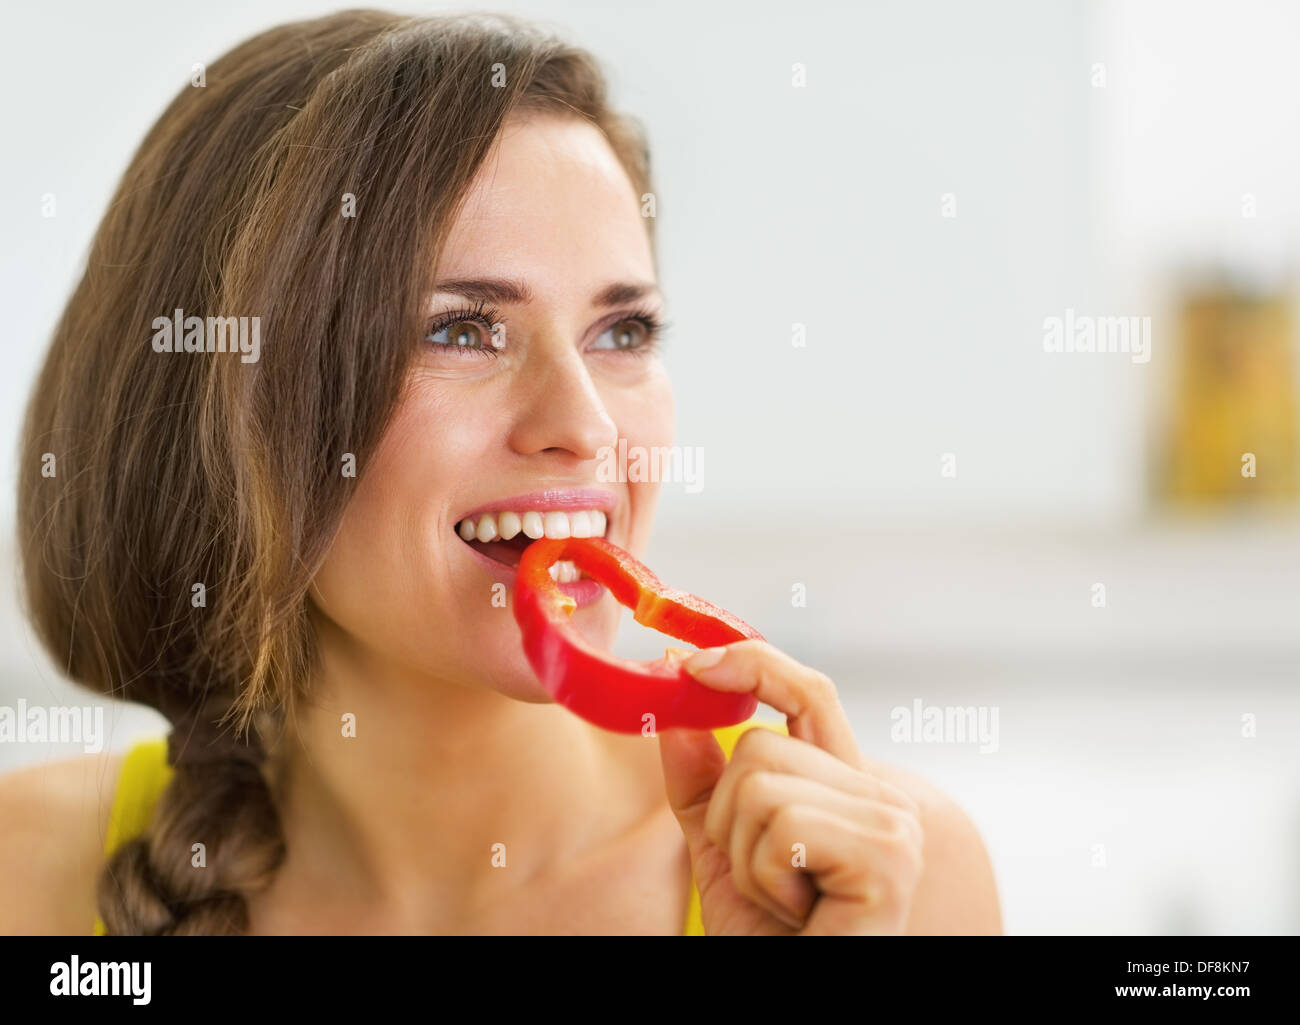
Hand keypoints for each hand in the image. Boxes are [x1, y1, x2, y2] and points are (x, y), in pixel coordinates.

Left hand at [659, 640, 923, 934]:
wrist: (793, 992)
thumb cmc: (768, 938)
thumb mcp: (719, 851)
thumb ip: (700, 783)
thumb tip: (675, 711)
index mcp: (847, 786)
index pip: (808, 692)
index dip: (752, 663)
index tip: (690, 663)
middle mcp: (882, 796)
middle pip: (758, 745)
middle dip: (728, 819)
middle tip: (763, 879)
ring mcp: (891, 824)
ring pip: (759, 783)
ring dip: (744, 855)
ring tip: (782, 898)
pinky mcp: (885, 855)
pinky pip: (780, 825)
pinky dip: (764, 876)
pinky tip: (800, 912)